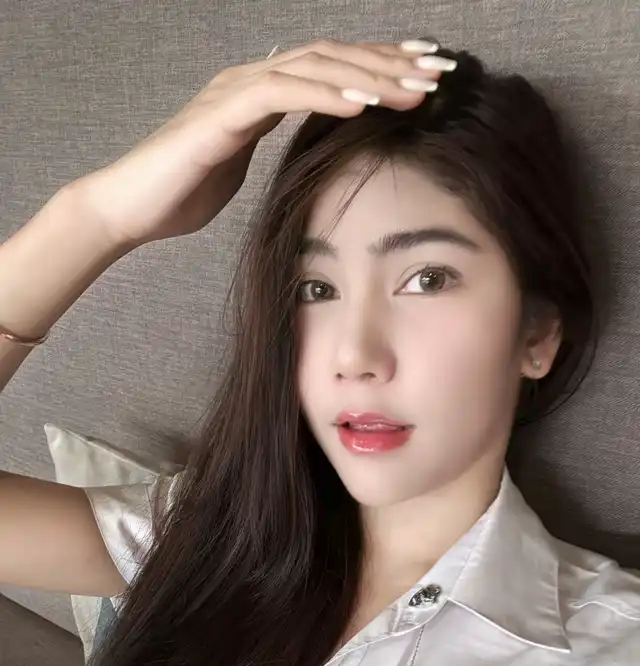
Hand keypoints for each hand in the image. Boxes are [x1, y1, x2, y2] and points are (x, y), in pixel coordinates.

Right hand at [71, 38, 446, 248]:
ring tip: (416, 89)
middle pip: (333, 56)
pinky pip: (282, 94)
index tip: (427, 76)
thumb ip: (273, 148)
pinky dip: (326, 95)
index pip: (332, 68)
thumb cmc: (181, 194)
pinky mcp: (222, 114)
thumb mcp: (243, 169)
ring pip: (315, 67)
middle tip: (440, 71)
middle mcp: (252, 80)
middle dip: (390, 62)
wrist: (130, 208)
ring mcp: (235, 90)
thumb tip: (306, 151)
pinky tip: (364, 102)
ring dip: (370, 76)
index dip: (381, 67)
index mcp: (261, 92)